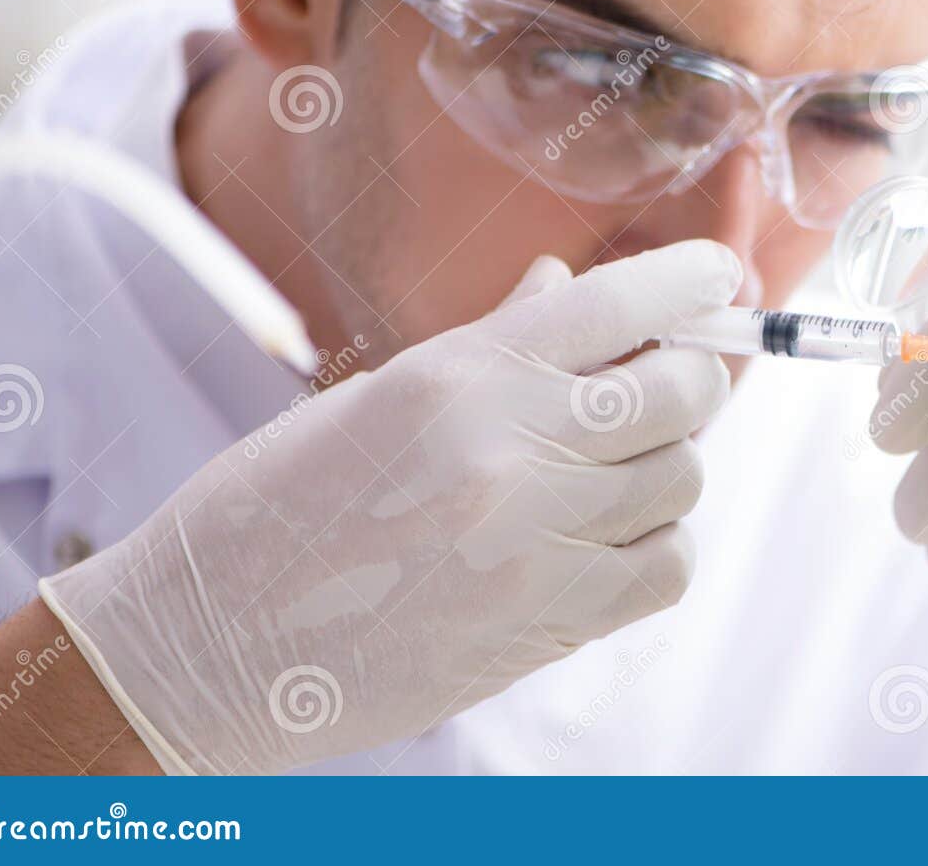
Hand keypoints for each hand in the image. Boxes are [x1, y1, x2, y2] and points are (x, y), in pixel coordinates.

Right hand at [39, 240, 740, 773]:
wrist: (209, 650)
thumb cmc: (274, 510)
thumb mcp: (373, 397)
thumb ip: (491, 342)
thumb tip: (565, 282)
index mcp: (460, 374)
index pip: (619, 299)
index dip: (689, 279)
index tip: (719, 277)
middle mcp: (511, 448)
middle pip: (681, 389)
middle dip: (687, 377)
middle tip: (660, 384)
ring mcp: (536, 540)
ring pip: (683, 477)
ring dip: (666, 464)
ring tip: (613, 472)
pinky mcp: (548, 622)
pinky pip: (668, 567)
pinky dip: (658, 546)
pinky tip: (611, 540)